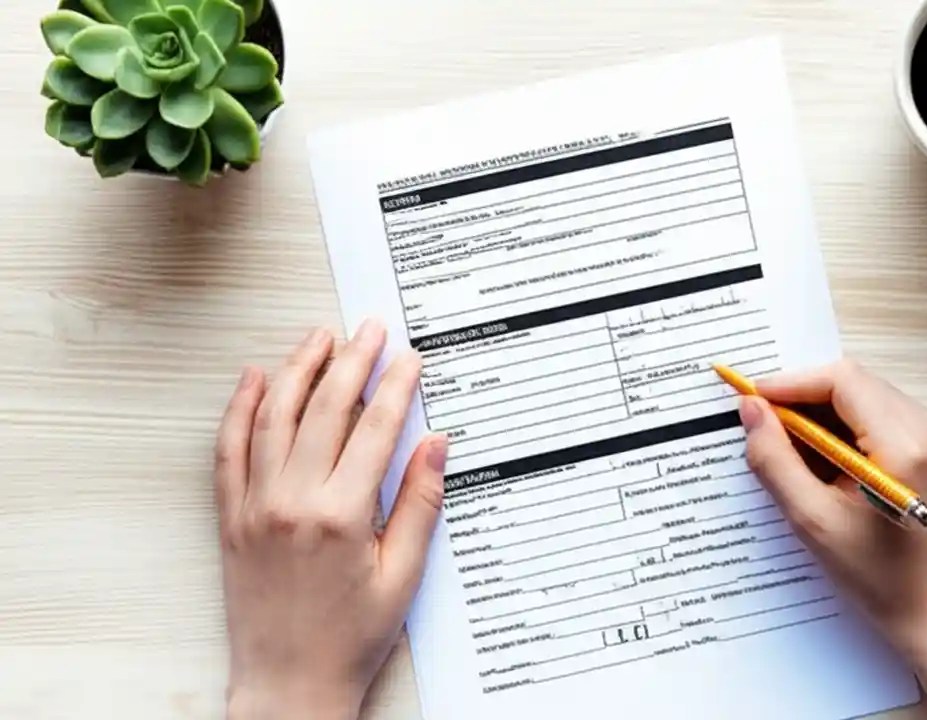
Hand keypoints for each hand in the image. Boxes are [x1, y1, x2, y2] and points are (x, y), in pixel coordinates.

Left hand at [214, 321, 445, 719]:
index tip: (409, 358)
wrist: (289, 684)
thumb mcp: (402, 576)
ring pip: (274, 417)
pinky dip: (240, 409)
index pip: (374, 429)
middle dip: (352, 361)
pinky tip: (254, 379)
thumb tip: (435, 444)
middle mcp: (293, 502)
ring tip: (319, 338)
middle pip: (324, 409)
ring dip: (297, 370)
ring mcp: (256, 506)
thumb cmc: (351, 638)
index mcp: (342, 516)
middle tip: (370, 329)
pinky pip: (229, 449)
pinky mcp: (231, 517)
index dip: (395, 386)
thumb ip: (419, 504)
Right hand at [741, 359, 926, 719]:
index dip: (790, 383)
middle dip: (803, 398)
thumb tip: (751, 410)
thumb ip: (775, 460)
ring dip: (821, 413)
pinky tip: (822, 461)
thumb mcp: (813, 521)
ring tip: (790, 451)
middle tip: (764, 427)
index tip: (752, 401)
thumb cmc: (881, 578)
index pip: (841, 380)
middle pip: (852, 383)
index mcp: (904, 445)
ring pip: (864, 395)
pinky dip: (843, 427)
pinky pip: (879, 415)